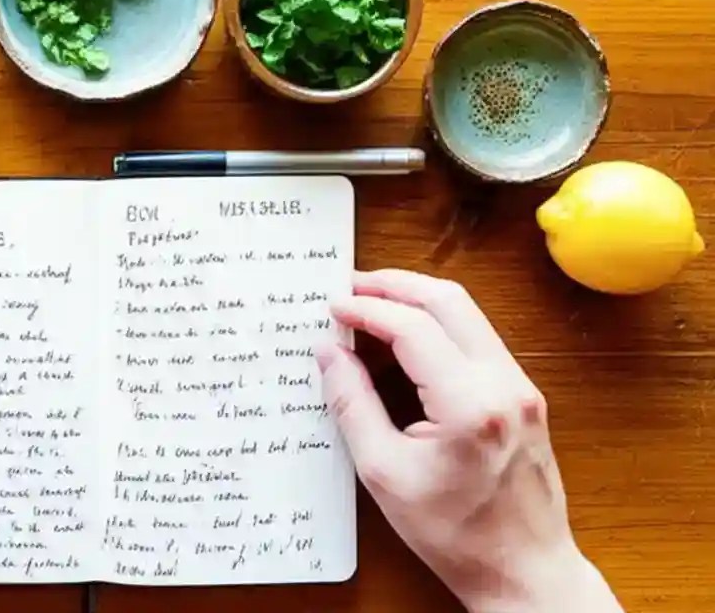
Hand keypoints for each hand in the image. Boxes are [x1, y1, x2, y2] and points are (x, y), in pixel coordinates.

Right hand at [317, 270, 621, 612]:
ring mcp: (522, 387)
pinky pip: (478, 338)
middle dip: (395, 286)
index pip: (413, 328)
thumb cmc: (456, 535)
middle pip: (448, 301)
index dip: (367, 310)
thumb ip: (353, 405)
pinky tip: (406, 337)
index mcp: (470, 405)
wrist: (525, 570)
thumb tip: (330, 354)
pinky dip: (439, 325)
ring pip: (468, 313)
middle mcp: (504, 384)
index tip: (334, 308)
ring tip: (374, 305)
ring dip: (418, 301)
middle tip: (352, 287)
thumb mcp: (385, 473)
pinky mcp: (525, 395)